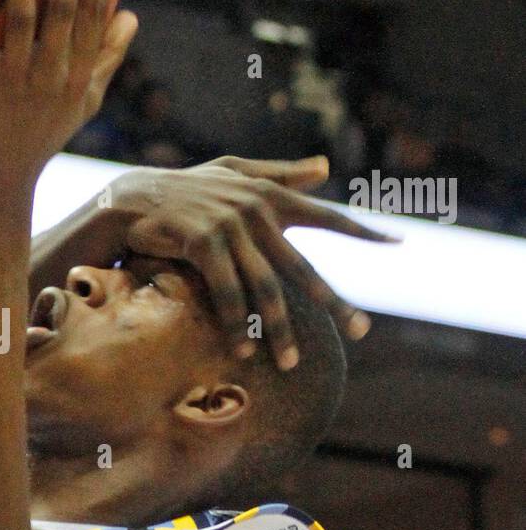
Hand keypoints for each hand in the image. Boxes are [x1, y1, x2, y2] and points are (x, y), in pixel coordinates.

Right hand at [110, 156, 396, 369]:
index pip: (327, 215)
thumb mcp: (233, 173)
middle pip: (302, 266)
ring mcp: (230, 226)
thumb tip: (326, 167)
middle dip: (333, 302)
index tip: (399, 243)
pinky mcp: (203, 243)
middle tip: (361, 331)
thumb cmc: (184, 187)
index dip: (363, 230)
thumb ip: (280, 173)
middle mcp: (256, 210)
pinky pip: (227, 292)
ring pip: (265, 289)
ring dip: (278, 330)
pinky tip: (244, 350)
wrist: (131, 197)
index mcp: (269, 195)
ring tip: (290, 363)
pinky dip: (236, 324)